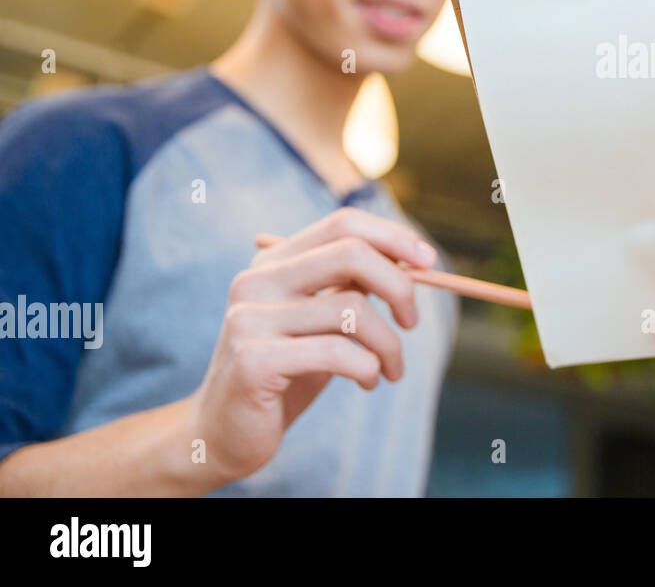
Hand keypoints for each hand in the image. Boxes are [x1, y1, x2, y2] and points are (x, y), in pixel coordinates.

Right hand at [185, 207, 434, 483]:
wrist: (222, 433)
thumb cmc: (285, 374)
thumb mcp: (322, 323)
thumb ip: (352, 287)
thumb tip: (413, 261)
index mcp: (273, 263)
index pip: (343, 224)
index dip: (393, 237)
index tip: (428, 261)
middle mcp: (256, 281)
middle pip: (350, 253)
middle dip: (399, 285)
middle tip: (412, 320)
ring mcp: (249, 319)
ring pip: (353, 309)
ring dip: (388, 344)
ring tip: (390, 369)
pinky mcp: (253, 360)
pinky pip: (337, 352)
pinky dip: (367, 367)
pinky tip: (367, 382)